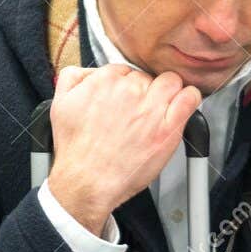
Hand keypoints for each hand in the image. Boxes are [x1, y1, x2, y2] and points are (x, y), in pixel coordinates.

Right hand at [45, 63, 200, 233]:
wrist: (87, 181)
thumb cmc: (76, 150)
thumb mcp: (60, 104)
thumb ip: (73, 78)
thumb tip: (90, 71)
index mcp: (105, 81)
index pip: (127, 70)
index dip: (127, 86)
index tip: (126, 100)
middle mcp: (129, 91)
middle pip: (148, 77)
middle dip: (145, 91)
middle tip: (139, 112)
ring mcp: (151, 108)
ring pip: (172, 82)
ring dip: (168, 92)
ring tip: (161, 109)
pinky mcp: (168, 127)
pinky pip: (190, 98)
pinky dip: (190, 99)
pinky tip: (182, 106)